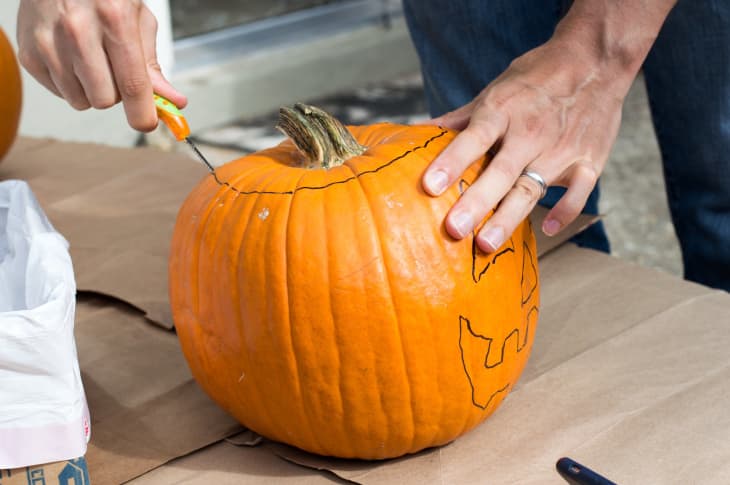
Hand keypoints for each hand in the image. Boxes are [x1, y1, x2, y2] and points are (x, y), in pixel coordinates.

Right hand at [17, 0, 186, 130]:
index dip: (143, 113)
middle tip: (114, 70)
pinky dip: (70, 83)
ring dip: (91, 89)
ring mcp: (48, 42)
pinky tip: (71, 57)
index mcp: (114, 19)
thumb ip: (152, 64)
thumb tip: (173, 101)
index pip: (132, 84)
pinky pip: (60, 93)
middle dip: (115, 94)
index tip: (147, 123)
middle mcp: (77, 31)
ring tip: (91, 59)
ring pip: (80, 101)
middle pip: (104, 100)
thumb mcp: (136, 18)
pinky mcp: (29, 53)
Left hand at [422, 38, 626, 252]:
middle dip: (477, 202)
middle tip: (453, 229)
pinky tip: (546, 229)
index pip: (473, 139)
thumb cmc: (537, 78)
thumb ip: (460, 118)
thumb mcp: (496, 90)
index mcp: (503, 112)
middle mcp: (530, 133)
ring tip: (486, 244)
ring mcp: (561, 149)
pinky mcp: (589, 160)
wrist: (595, 60)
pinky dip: (565, 211)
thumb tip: (419, 133)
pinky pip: (578, 192)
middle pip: (500, 172)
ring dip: (509, 218)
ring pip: (532, 189)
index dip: (451, 162)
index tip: (429, 186)